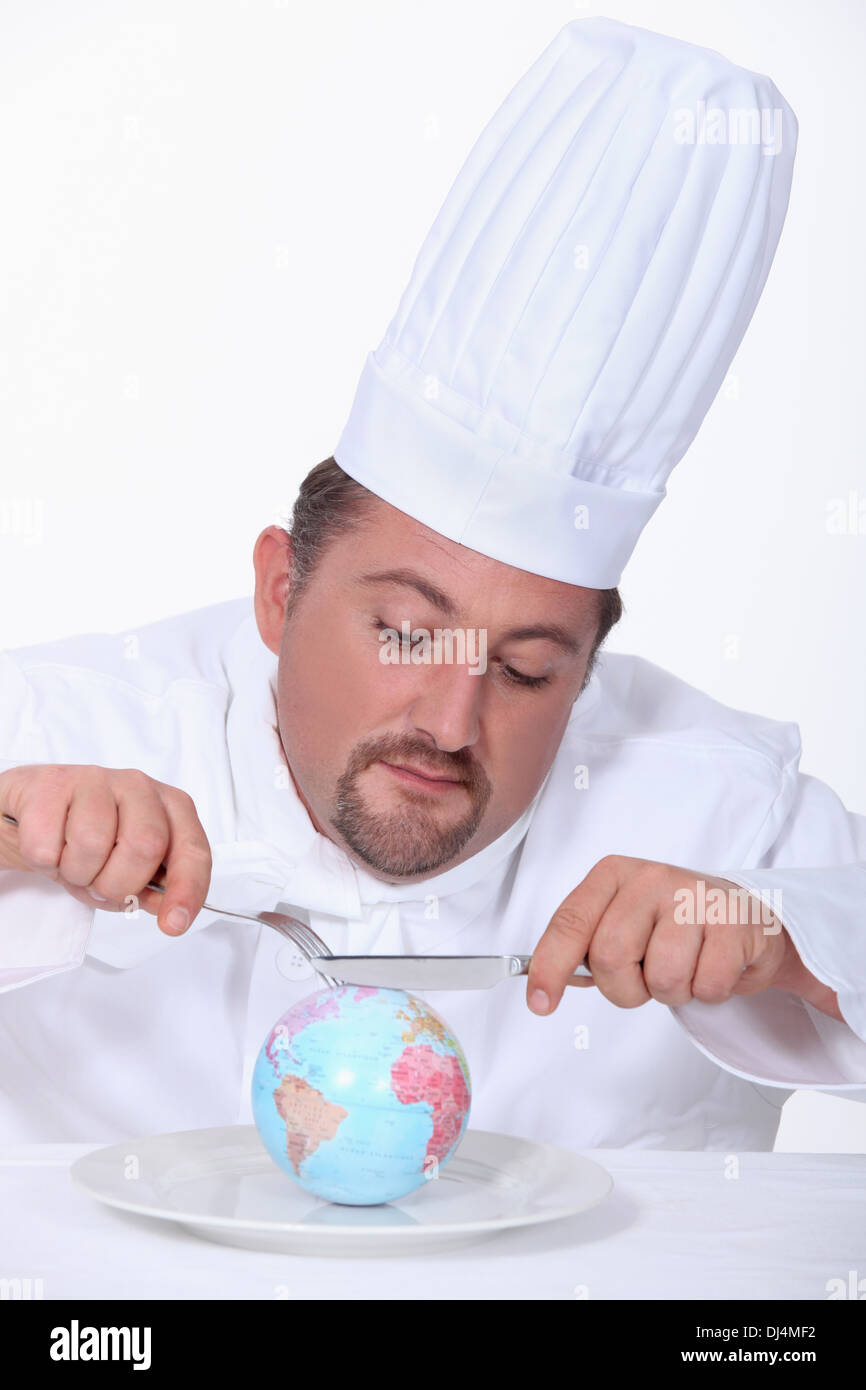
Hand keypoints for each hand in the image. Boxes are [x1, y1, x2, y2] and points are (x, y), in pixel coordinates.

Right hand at [0, 763, 211, 935]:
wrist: (30, 814)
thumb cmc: (87, 841)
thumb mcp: (126, 870)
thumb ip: (152, 889)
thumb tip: (168, 908)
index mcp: (170, 808)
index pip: (192, 850)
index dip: (187, 889)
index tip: (174, 924)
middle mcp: (138, 786)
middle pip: (145, 846)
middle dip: (117, 884)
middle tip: (97, 885)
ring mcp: (95, 779)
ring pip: (92, 843)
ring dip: (77, 873)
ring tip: (71, 864)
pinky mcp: (51, 783)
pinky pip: (47, 843)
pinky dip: (44, 862)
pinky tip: (48, 847)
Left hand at [526, 854, 791, 1014]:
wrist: (742, 916)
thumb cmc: (670, 925)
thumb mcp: (621, 923)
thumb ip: (586, 948)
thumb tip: (546, 986)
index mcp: (612, 875)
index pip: (571, 923)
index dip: (550, 967)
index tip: (540, 1004)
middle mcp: (650, 877)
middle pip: (611, 957)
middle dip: (625, 988)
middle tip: (645, 979)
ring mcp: (695, 895)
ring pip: (663, 977)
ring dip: (671, 992)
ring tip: (685, 968)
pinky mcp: (734, 920)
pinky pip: (707, 986)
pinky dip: (708, 992)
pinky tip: (713, 965)